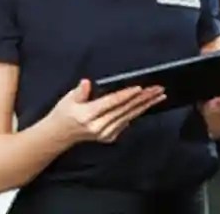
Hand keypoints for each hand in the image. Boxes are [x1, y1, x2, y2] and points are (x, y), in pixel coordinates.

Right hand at [46, 79, 165, 144]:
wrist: (60, 135)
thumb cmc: (64, 113)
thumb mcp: (67, 99)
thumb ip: (79, 92)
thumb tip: (86, 83)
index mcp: (88, 115)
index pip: (112, 103)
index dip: (127, 95)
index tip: (140, 87)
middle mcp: (99, 127)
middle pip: (125, 109)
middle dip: (143, 98)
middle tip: (158, 89)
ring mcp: (105, 134)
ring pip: (130, 116)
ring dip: (145, 105)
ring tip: (158, 96)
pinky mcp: (110, 137)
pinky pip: (127, 123)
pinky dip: (138, 113)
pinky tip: (147, 105)